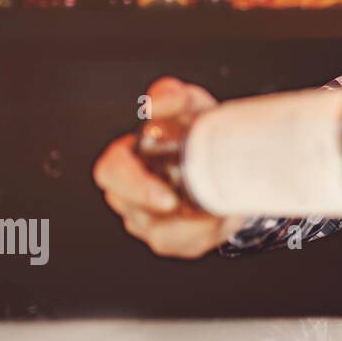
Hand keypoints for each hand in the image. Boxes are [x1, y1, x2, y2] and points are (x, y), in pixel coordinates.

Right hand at [92, 77, 247, 258]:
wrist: (230, 158)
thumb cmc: (199, 131)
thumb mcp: (189, 106)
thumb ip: (172, 96)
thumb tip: (158, 103)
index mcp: (129, 159)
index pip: (111, 172)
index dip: (133, 184)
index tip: (164, 193)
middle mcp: (133, 193)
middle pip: (130, 208)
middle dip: (157, 209)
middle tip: (180, 203)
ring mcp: (151, 219)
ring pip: (161, 233)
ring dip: (190, 224)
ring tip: (214, 207)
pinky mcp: (174, 238)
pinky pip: (185, 244)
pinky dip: (205, 234)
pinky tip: (218, 218)